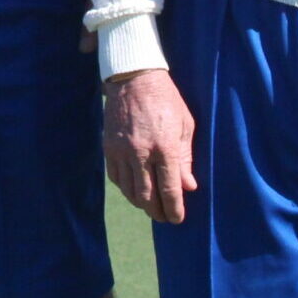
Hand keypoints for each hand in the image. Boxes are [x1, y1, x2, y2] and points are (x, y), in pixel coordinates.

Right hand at [103, 69, 197, 223]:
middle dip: (156, 211)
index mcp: (165, 147)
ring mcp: (121, 151)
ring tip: (150, 206)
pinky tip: (134, 189)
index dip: (174, 209)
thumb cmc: (166, 99)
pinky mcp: (108, 147)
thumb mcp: (185, 126)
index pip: (170, 189)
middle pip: (146, 196)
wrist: (134, 78)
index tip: (177, 219)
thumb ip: (186, 158)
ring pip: (129, 190)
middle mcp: (141, 153)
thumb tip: (188, 186)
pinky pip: (115, 177)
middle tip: (164, 217)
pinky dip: (125, 188)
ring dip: (140, 203)